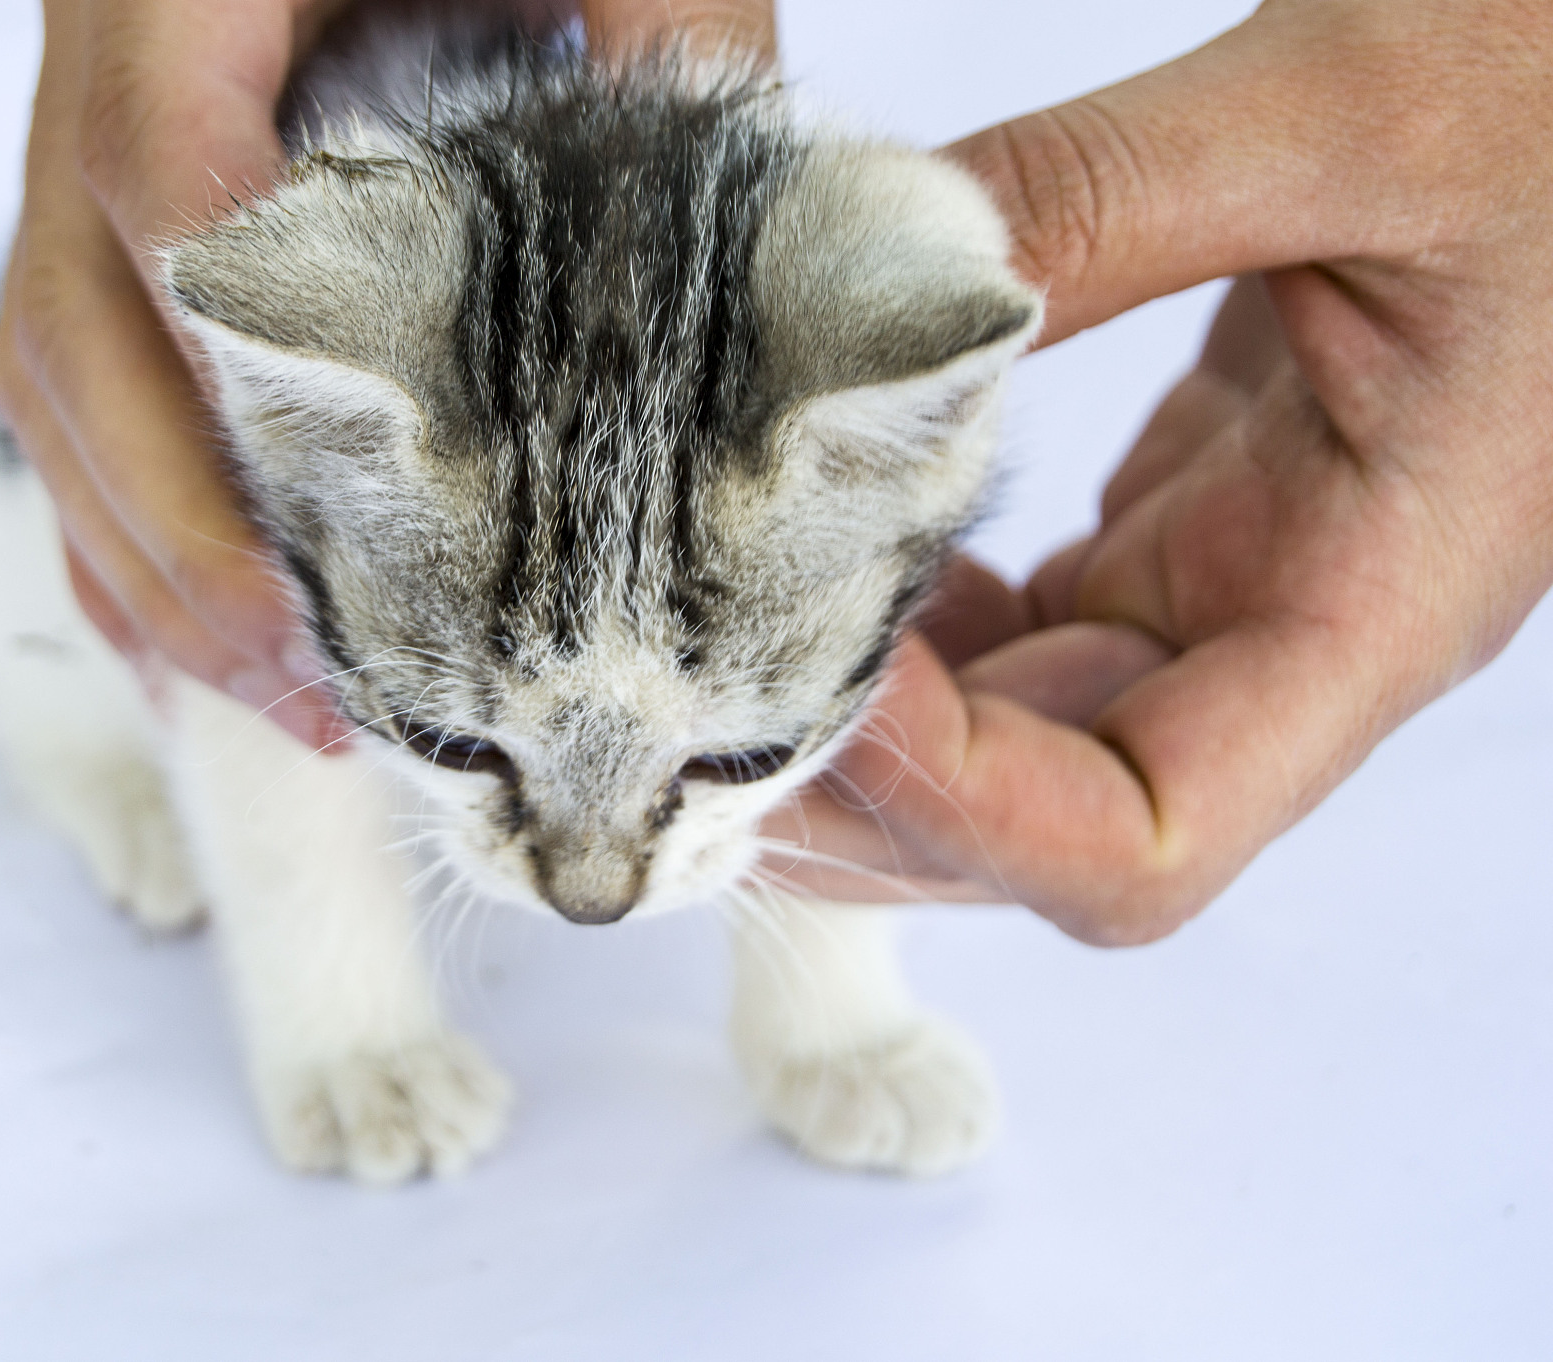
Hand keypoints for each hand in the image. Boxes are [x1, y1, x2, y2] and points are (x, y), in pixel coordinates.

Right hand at [0, 0, 774, 749]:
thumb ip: (668, 17)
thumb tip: (764, 228)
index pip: (158, 164)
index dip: (240, 355)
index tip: (351, 512)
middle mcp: (93, 73)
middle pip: (67, 330)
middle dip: (182, 531)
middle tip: (316, 678)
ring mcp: (81, 153)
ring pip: (52, 387)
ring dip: (151, 561)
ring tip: (288, 700)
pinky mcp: (107, 220)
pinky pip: (70, 393)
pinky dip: (132, 526)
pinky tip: (222, 636)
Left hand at [773, 0, 1552, 943]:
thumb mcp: (1348, 107)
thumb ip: (1104, 197)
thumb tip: (871, 277)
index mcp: (1377, 604)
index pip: (1140, 846)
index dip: (955, 804)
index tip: (814, 668)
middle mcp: (1297, 632)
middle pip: (1044, 827)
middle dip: (864, 783)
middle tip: (700, 666)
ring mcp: (1242, 580)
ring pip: (1022, 733)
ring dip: (874, 701)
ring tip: (734, 596)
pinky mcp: (1199, 514)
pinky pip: (1030, 623)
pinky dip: (916, 602)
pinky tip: (835, 517)